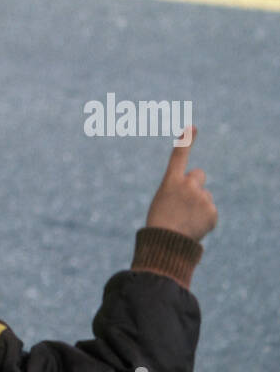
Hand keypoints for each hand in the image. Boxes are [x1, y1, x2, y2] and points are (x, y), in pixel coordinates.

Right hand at [145, 127, 217, 242]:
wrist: (167, 244)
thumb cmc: (160, 223)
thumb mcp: (164, 201)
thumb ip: (180, 191)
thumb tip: (199, 192)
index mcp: (171, 181)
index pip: (179, 155)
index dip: (187, 140)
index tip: (193, 126)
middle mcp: (188, 185)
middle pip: (199, 175)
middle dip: (196, 184)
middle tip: (186, 202)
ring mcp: (201, 198)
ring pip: (205, 196)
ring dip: (199, 205)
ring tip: (186, 220)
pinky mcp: (212, 212)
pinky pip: (211, 211)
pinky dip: (205, 219)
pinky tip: (194, 228)